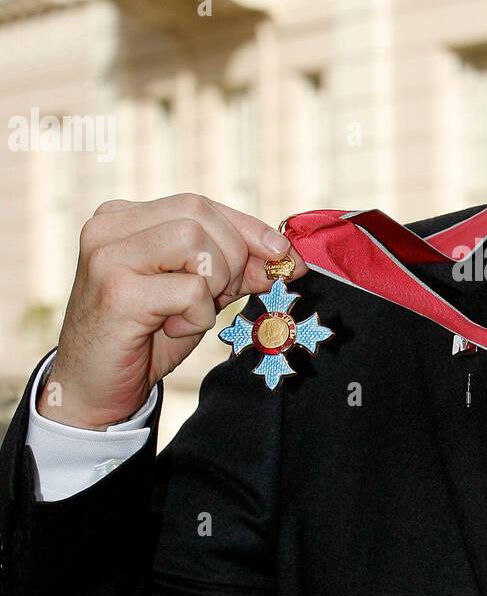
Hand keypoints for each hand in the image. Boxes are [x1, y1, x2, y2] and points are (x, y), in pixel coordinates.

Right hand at [37, 195, 307, 429]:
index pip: (200, 204)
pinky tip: (172, 330)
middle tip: (219, 297)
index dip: (248, 228)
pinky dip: (197, 316)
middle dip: (231, 258)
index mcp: (124, 218)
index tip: (283, 255)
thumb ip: (233, 269)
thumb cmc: (144, 338)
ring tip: (189, 313)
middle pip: (200, 215)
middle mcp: (109, 227)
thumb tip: (285, 257)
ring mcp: (108, 257)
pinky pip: (189, 289)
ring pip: (195, 243)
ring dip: (212, 284)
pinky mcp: (117, 292)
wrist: (93, 391)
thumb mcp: (197, 295)